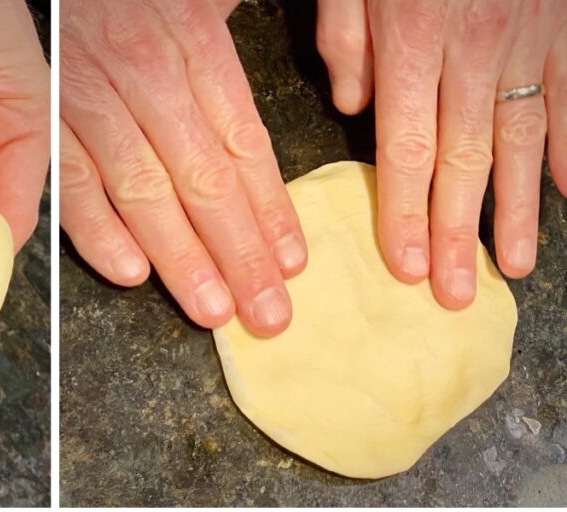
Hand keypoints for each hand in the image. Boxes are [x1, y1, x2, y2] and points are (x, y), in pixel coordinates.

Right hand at [59, 0, 307, 335]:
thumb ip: (223, 43)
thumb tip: (249, 110)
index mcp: (195, 43)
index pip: (244, 144)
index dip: (271, 209)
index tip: (292, 262)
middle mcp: (148, 76)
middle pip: (204, 180)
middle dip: (240, 254)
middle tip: (269, 313)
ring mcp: (92, 99)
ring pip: (145, 191)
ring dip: (183, 259)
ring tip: (217, 311)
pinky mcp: (46, 116)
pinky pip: (72, 180)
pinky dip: (97, 230)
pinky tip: (132, 273)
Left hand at [317, 0, 566, 308]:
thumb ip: (347, 39)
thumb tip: (350, 106)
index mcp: (414, 43)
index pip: (405, 148)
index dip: (405, 212)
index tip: (407, 267)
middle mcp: (474, 55)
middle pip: (462, 161)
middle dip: (458, 233)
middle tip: (457, 294)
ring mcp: (527, 45)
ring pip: (520, 142)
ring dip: (517, 209)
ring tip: (515, 266)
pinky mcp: (562, 33)